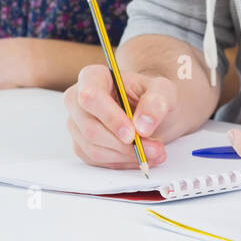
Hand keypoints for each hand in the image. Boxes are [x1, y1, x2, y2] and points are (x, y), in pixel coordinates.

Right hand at [63, 64, 179, 168]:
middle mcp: (77, 99)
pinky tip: (141, 156)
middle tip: (155, 149)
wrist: (151, 112)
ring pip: (94, 149)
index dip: (110, 117)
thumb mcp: (163, 92)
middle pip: (90, 128)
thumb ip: (155, 103)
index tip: (132, 134)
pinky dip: (122, 162)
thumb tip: (142, 126)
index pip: (90, 96)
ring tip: (154, 151)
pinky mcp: (81, 145)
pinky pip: (97, 161)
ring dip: (127, 156)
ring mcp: (77, 124)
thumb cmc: (152, 96)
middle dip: (124, 145)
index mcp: (93, 77)